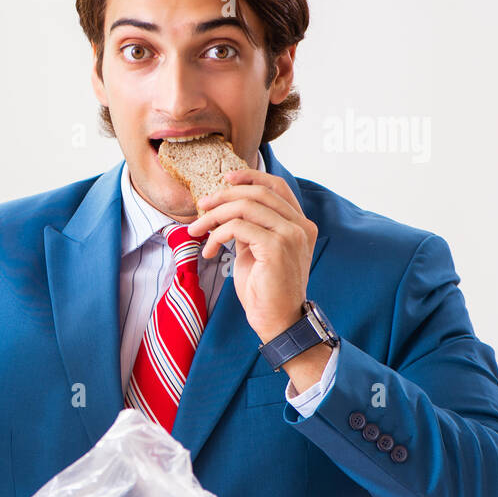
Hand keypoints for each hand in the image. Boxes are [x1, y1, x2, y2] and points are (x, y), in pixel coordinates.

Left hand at [185, 170, 317, 344]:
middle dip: (224, 196)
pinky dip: (218, 235)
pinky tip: (211, 251)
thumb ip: (250, 227)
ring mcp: (291, 235)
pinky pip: (238, 227)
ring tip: (197, 230)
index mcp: (299, 224)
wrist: (277, 321)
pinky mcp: (277, 247)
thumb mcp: (256, 251)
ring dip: (214, 216)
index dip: (250, 176)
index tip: (224, 179)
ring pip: (245, 206)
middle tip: (201, 206)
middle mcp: (300, 225)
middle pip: (258, 192)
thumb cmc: (265, 289)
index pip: (276, 186)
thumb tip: (226, 209)